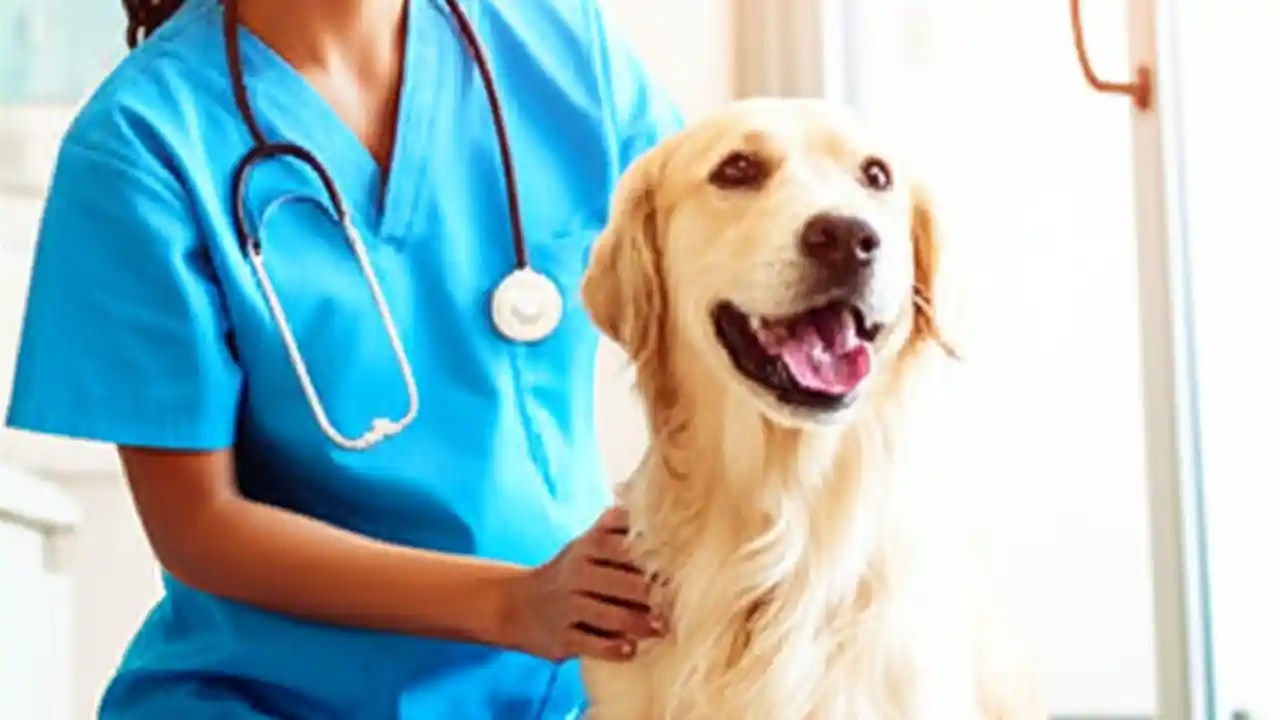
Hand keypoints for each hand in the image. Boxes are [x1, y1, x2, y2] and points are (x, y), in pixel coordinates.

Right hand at [507, 506, 664, 660]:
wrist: (518, 605)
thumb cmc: (570, 571)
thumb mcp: (585, 543)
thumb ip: (616, 524)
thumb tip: (647, 493)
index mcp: (586, 547)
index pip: (623, 546)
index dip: (653, 557)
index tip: (679, 567)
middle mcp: (576, 575)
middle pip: (621, 583)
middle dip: (652, 594)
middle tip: (677, 603)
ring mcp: (567, 607)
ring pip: (610, 616)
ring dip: (640, 624)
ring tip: (662, 628)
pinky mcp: (562, 638)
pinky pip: (592, 645)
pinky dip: (614, 648)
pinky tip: (632, 648)